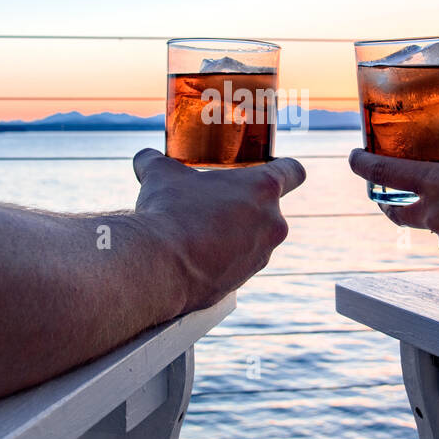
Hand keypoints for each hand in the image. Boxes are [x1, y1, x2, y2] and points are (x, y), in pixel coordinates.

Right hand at [133, 149, 305, 311]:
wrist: (161, 266)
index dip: (284, 167)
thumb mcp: (159, 174)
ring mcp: (262, 255)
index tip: (269, 168)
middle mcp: (272, 222)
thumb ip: (155, 160)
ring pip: (254, 237)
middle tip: (213, 203)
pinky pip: (238, 263)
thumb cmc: (169, 212)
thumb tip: (144, 158)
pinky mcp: (244, 281)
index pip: (293, 171)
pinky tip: (195, 256)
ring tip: (198, 232)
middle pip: (268, 207)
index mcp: (263, 188)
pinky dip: (222, 258)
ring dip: (233, 233)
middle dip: (243, 204)